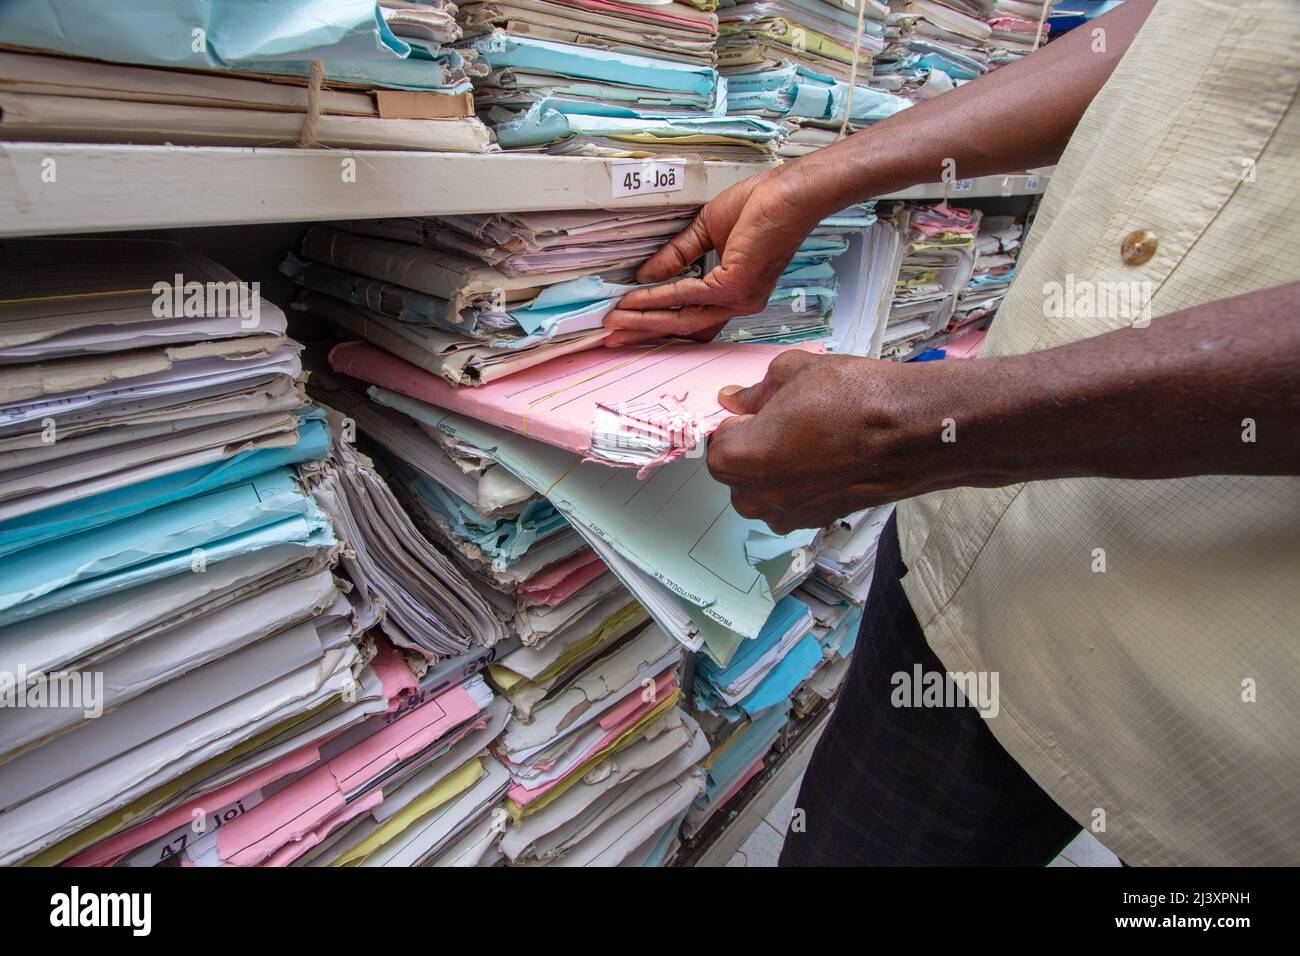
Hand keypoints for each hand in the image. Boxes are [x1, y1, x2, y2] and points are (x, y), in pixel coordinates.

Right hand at [603, 168, 822, 346]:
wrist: (787, 194)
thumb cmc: (759, 206)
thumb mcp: (707, 231)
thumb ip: (678, 255)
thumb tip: (645, 275)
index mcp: (736, 293)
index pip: (693, 318)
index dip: (660, 323)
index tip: (630, 324)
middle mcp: (738, 304)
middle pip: (684, 328)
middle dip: (645, 332)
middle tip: (613, 336)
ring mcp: (737, 300)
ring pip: (682, 319)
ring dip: (644, 319)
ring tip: (616, 320)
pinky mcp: (734, 288)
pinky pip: (686, 297)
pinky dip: (657, 298)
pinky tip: (635, 298)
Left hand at [707, 351, 969, 533]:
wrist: (913, 432)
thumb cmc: (855, 400)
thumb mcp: (793, 372)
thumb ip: (755, 391)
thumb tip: (735, 398)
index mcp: (738, 459)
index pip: (716, 444)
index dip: (737, 423)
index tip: (755, 410)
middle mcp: (758, 497)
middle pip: (737, 474)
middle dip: (753, 448)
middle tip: (786, 419)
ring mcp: (790, 515)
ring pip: (765, 492)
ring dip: (777, 469)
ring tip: (812, 436)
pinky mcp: (819, 521)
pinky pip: (794, 503)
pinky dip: (802, 484)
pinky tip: (829, 457)